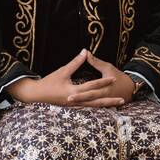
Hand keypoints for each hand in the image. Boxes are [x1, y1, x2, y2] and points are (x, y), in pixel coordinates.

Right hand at [8, 49, 126, 107]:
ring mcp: (74, 107)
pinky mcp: (73, 108)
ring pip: (93, 106)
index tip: (114, 78)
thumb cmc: (49, 82)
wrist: (36, 96)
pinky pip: (88, 108)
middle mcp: (75, 101)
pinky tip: (103, 107)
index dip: (103, 82)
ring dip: (105, 105)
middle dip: (109, 100)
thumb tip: (85, 51)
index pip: (91, 86)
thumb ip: (75, 62)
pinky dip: (96, 107)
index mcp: (73, 92)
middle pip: (96, 101)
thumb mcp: (63, 71)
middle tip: (122, 98)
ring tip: (117, 105)